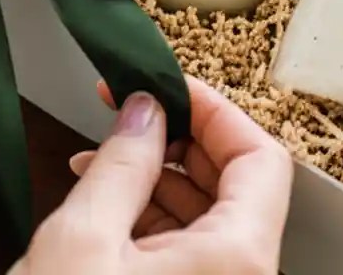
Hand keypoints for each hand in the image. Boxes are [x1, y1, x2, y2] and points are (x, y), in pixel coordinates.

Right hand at [13, 77, 292, 274]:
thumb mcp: (81, 241)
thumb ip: (120, 162)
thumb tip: (144, 111)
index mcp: (239, 259)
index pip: (261, 156)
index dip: (215, 110)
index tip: (168, 85)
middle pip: (239, 184)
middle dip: (183, 139)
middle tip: (131, 108)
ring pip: (211, 218)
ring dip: (161, 176)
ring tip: (102, 154)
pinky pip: (189, 253)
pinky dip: (151, 218)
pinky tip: (105, 200)